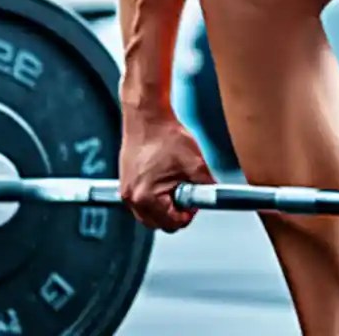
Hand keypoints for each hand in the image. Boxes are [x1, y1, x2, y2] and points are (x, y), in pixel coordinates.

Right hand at [118, 115, 214, 231]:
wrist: (148, 116)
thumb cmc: (165, 135)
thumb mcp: (195, 164)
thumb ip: (207, 187)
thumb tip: (213, 197)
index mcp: (146, 197)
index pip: (173, 223)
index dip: (189, 213)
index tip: (195, 202)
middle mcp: (132, 197)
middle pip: (159, 223)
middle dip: (176, 212)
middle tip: (187, 193)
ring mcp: (126, 191)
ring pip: (150, 215)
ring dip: (165, 205)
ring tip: (175, 183)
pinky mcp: (125, 182)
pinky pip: (142, 201)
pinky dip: (154, 196)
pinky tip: (164, 178)